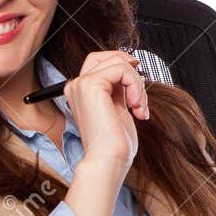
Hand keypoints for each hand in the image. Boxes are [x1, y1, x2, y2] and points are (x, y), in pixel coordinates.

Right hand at [63, 50, 149, 175]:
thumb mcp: (118, 107)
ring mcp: (81, 84)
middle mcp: (77, 85)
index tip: (138, 86)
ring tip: (139, 107)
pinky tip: (135, 106)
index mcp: (81, 91)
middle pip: (109, 56)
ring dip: (137, 84)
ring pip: (119, 63)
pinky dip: (135, 86)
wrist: (108, 159)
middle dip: (132, 72)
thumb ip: (119, 87)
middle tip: (139, 98)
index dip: (123, 65)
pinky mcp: (91, 85)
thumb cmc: (115, 142)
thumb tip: (130, 67)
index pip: (101, 61)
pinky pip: (122, 69)